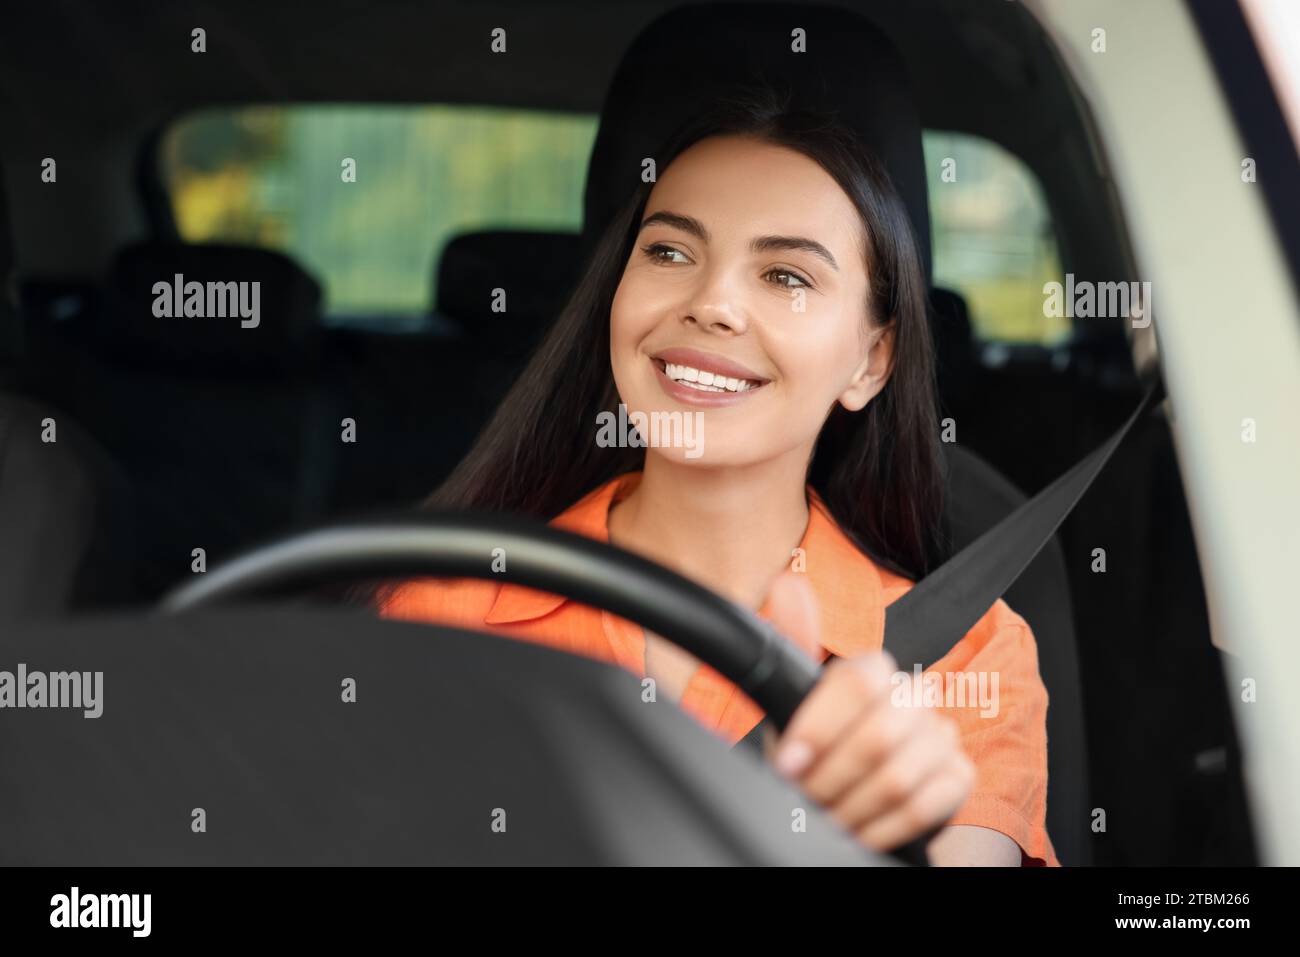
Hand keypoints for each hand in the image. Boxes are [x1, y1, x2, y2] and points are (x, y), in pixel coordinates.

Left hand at [763, 572, 974, 853]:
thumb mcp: (793, 703)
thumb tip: (788, 582)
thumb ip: (794, 643)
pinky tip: (859, 831)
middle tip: (809, 796)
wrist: (843, 800)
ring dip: (852, 807)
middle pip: (879, 735)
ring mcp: (942, 737)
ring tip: (830, 816)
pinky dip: (882, 827)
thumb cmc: (816, 751)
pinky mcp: (959, 777)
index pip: (859, 681)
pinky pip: (925, 806)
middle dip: (832, 777)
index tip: (790, 762)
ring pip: (898, 777)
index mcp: (874, 674)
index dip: (819, 728)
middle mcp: (914, 698)